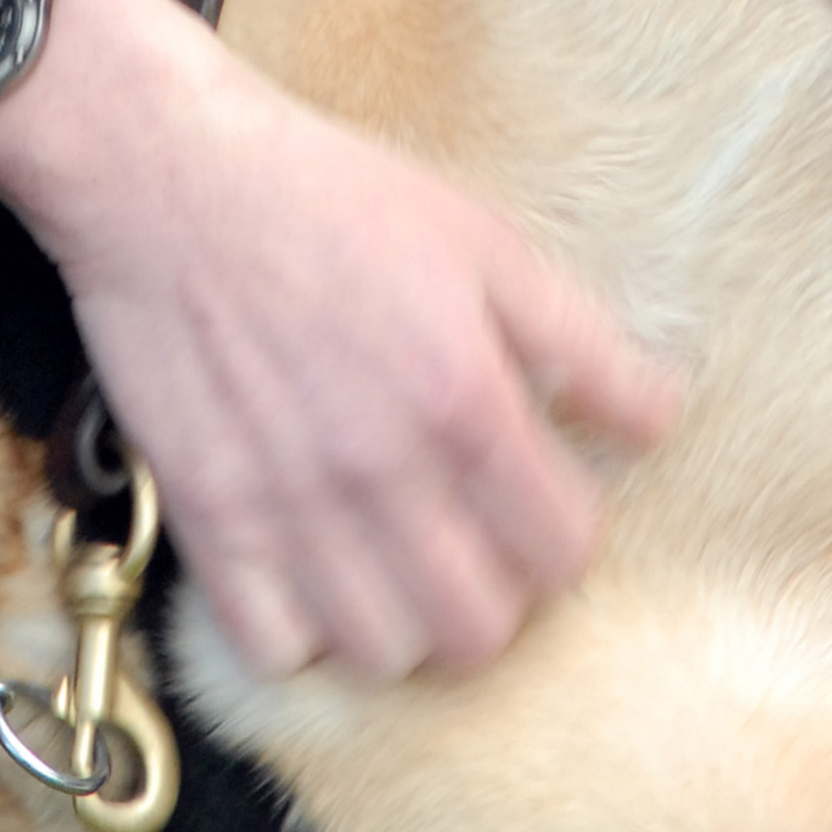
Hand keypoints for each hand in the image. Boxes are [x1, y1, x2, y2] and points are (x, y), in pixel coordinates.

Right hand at [0, 0, 681, 681]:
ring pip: (383, 653)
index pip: (562, 554)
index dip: (564, 538)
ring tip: (393, 563)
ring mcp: (291, 504)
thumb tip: (660, 418)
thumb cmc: (330, 196)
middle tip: (469, 543)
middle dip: (493, 596)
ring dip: (402, 622)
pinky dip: (300, 630)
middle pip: (479, 630)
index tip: (536, 506)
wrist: (171, 177)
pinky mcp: (209, 519)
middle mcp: (383, 469)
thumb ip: (578, 339)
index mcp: (464, 398)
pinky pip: (275, 647)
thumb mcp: (480, 239)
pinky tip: (309, 568)